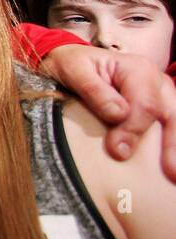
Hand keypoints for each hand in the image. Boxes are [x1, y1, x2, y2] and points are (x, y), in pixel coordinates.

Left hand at [39, 44, 175, 179]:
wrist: (74, 63)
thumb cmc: (73, 66)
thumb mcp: (74, 70)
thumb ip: (95, 90)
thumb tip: (119, 114)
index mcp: (138, 69)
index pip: (145, 104)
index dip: (133, 129)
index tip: (117, 151)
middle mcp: (158, 82)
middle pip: (172, 115)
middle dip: (173, 145)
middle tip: (170, 173)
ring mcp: (164, 97)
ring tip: (173, 175)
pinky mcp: (161, 111)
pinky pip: (172, 126)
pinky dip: (172, 145)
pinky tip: (170, 165)